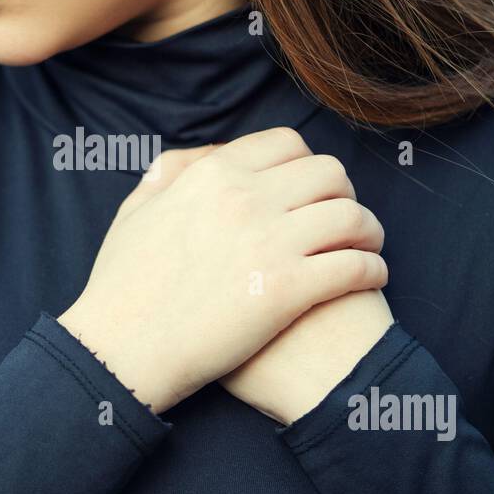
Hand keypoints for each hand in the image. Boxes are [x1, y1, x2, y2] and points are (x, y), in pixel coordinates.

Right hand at [57, 128, 387, 413]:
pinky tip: (370, 279)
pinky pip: (354, 266)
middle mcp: (246, 198)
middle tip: (346, 220)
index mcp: (212, 174)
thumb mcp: (135, 212)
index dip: (309, 165)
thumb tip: (197, 160)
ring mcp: (270, 243)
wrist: (121, 348)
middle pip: (329, 173)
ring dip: (368, 231)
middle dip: (343, 194)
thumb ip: (168, 176)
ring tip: (367, 248)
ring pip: (351, 216)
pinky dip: (372, 270)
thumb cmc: (121, 287)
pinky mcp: (288, 291)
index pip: (287, 144)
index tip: (313, 189)